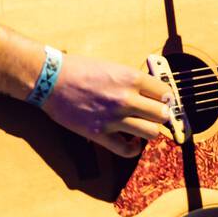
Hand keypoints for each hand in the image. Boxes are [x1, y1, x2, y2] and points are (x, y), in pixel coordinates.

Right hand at [41, 54, 172, 157]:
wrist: (50, 79)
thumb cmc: (79, 69)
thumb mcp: (113, 66)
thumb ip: (133, 80)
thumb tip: (152, 92)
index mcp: (131, 78)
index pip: (166, 93)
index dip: (166, 98)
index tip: (163, 101)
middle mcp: (126, 98)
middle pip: (162, 114)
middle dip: (160, 115)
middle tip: (152, 114)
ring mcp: (113, 118)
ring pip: (151, 133)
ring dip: (148, 130)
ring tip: (140, 126)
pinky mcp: (99, 133)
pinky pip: (127, 150)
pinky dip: (133, 148)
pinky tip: (131, 141)